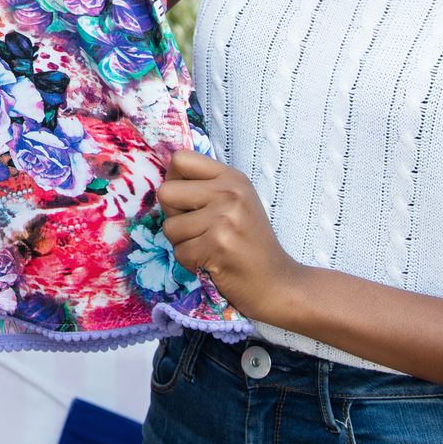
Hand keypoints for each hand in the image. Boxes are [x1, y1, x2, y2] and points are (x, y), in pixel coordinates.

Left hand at [158, 149, 308, 324]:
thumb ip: (204, 187)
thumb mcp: (235, 203)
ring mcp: (225, 218)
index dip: (173, 180)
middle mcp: (230, 192)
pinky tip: (213, 262)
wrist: (277, 284)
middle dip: (174, 216)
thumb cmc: (248, 244)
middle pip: (166, 192)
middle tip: (199, 230)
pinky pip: (179, 252)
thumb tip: (165, 180)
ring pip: (169, 227)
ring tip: (209, 248)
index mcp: (232, 177)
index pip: (180, 159)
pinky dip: (190, 262)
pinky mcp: (218, 245)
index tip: (186, 200)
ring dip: (183, 243)